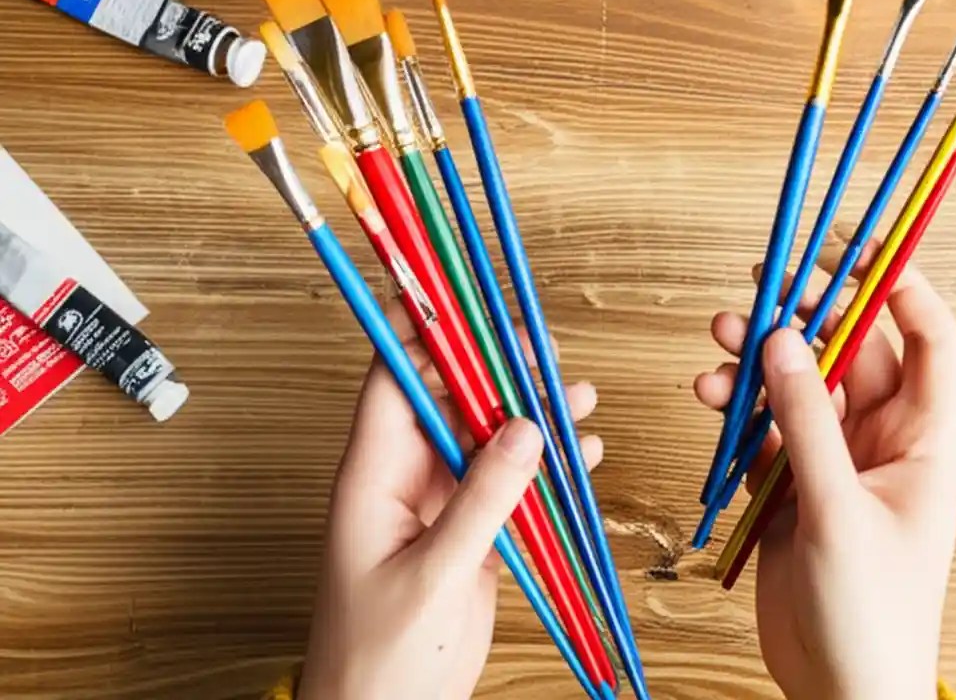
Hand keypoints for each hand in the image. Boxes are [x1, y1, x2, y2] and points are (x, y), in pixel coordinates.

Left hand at [299, 305, 602, 699]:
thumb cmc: (381, 658)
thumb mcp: (434, 576)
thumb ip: (481, 501)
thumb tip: (527, 430)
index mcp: (373, 477)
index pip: (391, 380)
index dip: (420, 332)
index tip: (463, 297)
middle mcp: (405, 479)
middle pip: (450, 401)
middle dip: (497, 372)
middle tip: (546, 353)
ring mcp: (438, 506)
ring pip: (487, 441)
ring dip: (532, 419)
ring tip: (581, 398)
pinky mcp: (469, 536)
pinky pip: (508, 486)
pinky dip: (545, 469)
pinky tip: (581, 454)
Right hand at [695, 251, 955, 699]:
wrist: (842, 690)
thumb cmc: (872, 616)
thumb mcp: (840, 510)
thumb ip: (809, 422)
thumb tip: (785, 342)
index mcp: (926, 440)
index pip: (929, 339)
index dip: (901, 285)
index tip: (858, 246)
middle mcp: (883, 441)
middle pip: (851, 352)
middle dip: (807, 316)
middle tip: (761, 284)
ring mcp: (836, 463)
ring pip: (800, 387)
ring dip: (759, 362)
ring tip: (716, 342)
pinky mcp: (793, 489)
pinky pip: (767, 430)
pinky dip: (739, 411)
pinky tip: (711, 399)